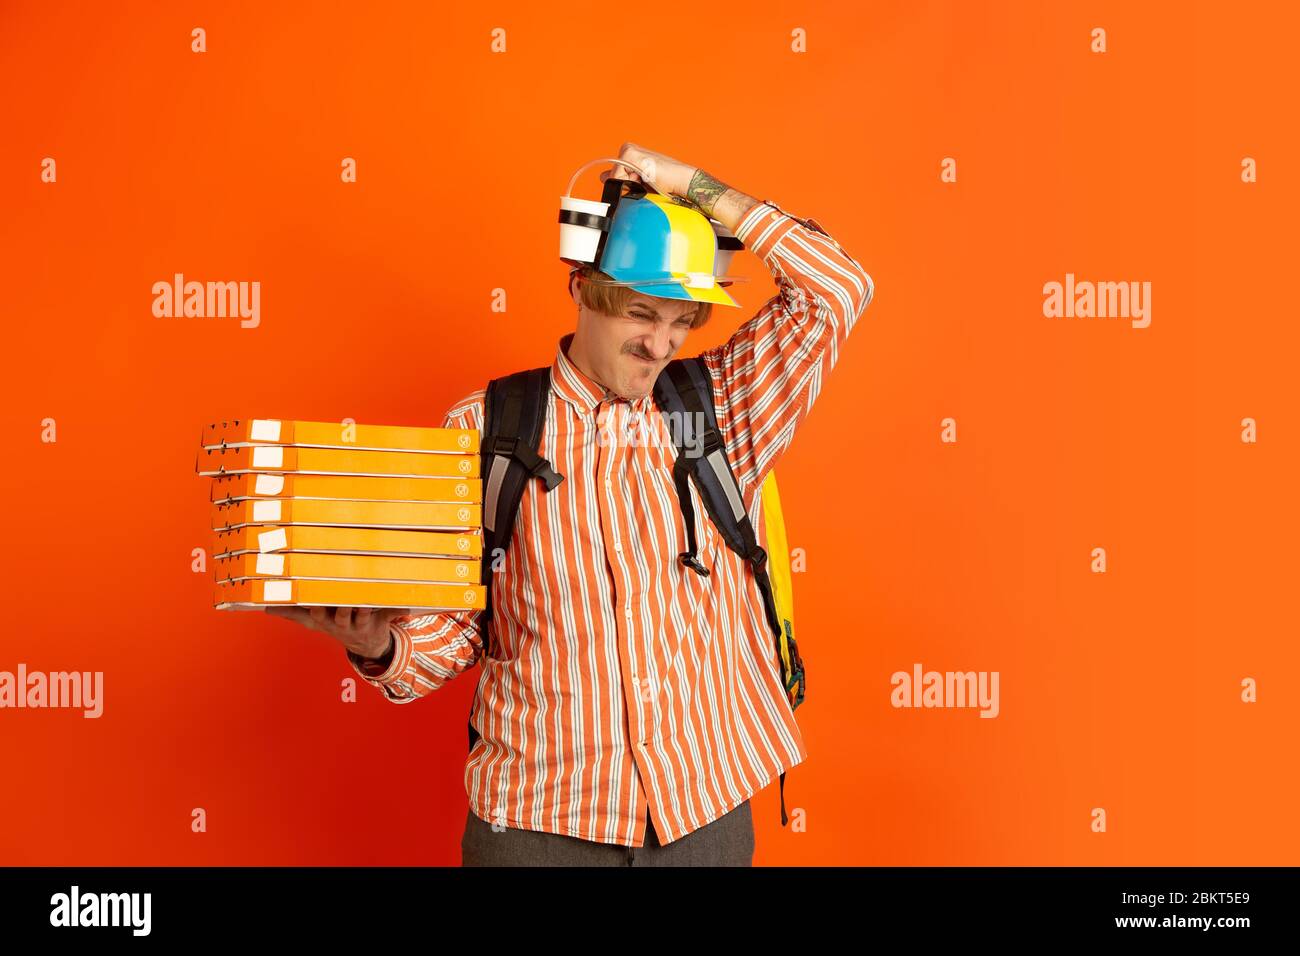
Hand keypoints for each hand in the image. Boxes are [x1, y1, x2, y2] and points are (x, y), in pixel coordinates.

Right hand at [264, 605, 408, 659]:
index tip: (305, 592)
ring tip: (364, 596)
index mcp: (325, 620)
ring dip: (363, 605)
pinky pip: (389, 613)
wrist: (368, 645)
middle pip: (338, 614)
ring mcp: (361, 622)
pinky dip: (399, 610)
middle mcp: (342, 622)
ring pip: (361, 613)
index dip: (311, 603)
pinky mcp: (380, 620)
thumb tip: (261, 605)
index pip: (315, 611)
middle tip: (338, 594)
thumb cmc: (337, 624)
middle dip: (338, 605)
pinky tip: (407, 607)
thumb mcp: (313, 621)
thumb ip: (290, 611)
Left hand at [599, 142, 698, 199]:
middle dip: (625, 185)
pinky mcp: (629, 154)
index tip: (642, 184)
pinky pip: (617, 178)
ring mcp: (628, 150)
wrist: (681, 181)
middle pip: (611, 177)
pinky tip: (645, 178)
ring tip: (646, 179)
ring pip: (613, 178)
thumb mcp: (639, 183)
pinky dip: (629, 183)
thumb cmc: (665, 184)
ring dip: (628, 185)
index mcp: (629, 154)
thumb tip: (602, 177)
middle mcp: (627, 150)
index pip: (612, 177)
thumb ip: (621, 179)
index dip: (625, 186)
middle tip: (645, 181)